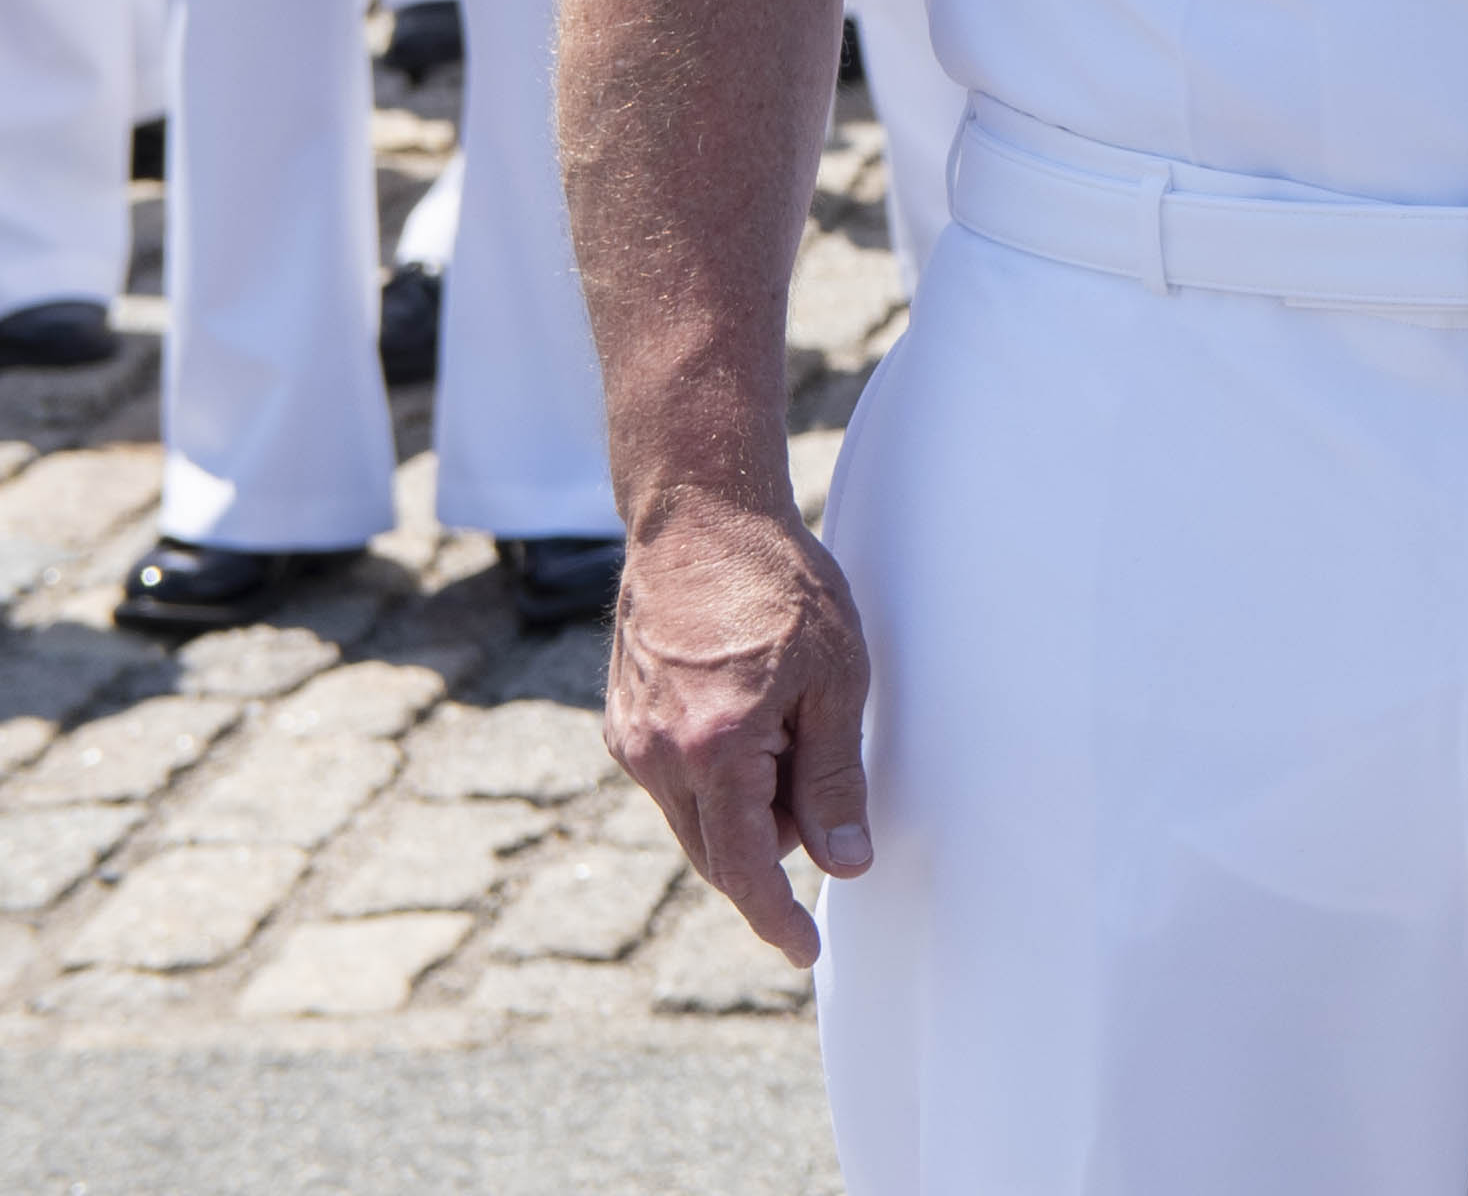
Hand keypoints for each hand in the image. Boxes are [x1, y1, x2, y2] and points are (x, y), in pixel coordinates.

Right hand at [604, 482, 872, 966]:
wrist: (697, 515)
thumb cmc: (779, 584)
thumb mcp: (837, 677)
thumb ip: (835, 776)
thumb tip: (844, 861)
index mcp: (714, 750)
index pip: (743, 866)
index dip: (776, 915)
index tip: (804, 950)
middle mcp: (656, 756)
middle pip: (717, 850)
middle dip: (772, 848)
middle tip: (823, 795)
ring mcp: (631, 740)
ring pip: (696, 818)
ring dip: (746, 809)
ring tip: (794, 729)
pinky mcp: (623, 721)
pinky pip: (675, 782)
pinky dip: (719, 779)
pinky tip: (757, 721)